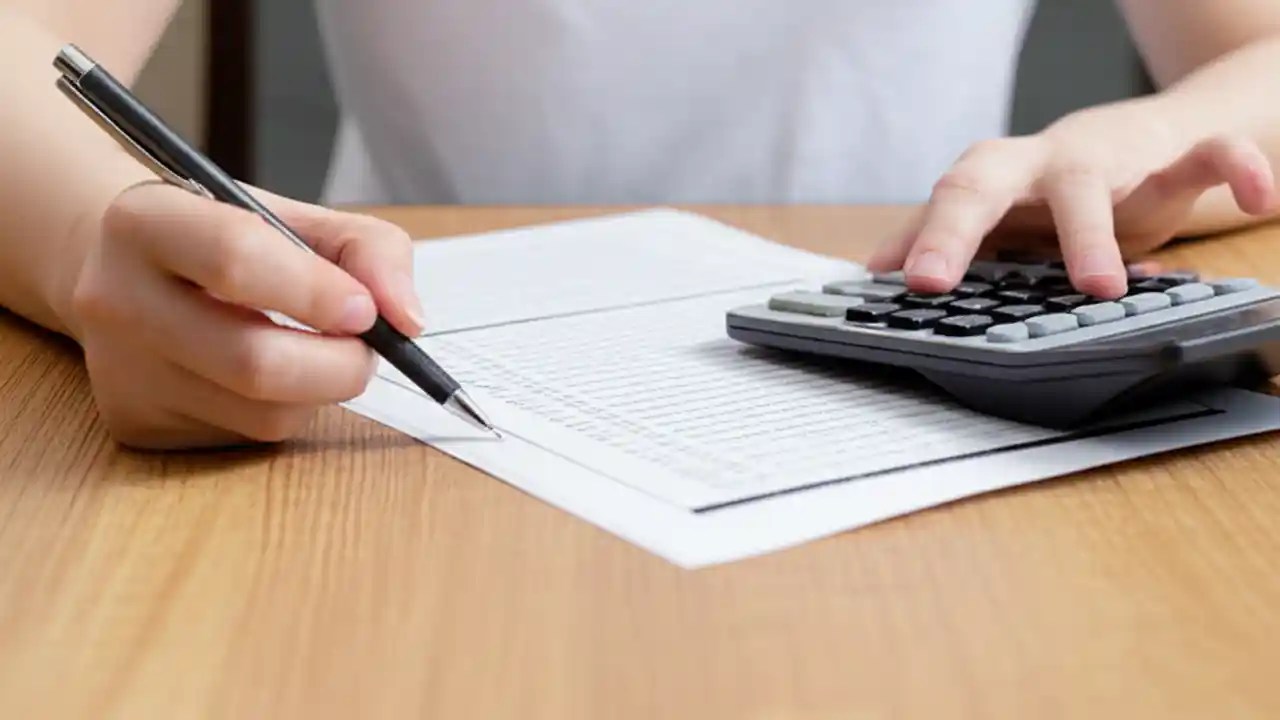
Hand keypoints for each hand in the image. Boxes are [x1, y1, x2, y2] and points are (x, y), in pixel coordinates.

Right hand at [69, 182, 423, 448]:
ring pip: (260, 414)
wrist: (124, 272)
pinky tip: (267, 378)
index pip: (237, 259)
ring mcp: (122, 370)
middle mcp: (117, 297)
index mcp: (148, 221)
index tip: (365, 310)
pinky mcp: (136, 423)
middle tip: (365, 350)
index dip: (317, 291)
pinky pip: (242, 437)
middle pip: (253, 361)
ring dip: (318, 393)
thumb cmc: (224, 239)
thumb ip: (369, 250)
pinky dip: (281, 412)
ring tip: (319, 356)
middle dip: (339, 365)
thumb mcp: (294, 218)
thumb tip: (407, 320)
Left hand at [868, 103, 1277, 297]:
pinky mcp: (1176, 155)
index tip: (903, 283)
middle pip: (987, 178)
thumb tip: (872, 269)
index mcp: (995, 176)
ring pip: (1089, 180)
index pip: (946, 200)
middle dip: (957, 225)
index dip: (922, 237)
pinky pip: (1211, 154)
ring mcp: (1107, 155)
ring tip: (1098, 287)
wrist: (1155, 136)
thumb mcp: (1003, 214)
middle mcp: (1040, 161)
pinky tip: (1258, 197)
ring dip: (1091, 232)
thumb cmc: (1059, 186)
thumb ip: (940, 236)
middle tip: (934, 281)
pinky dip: (1235, 170)